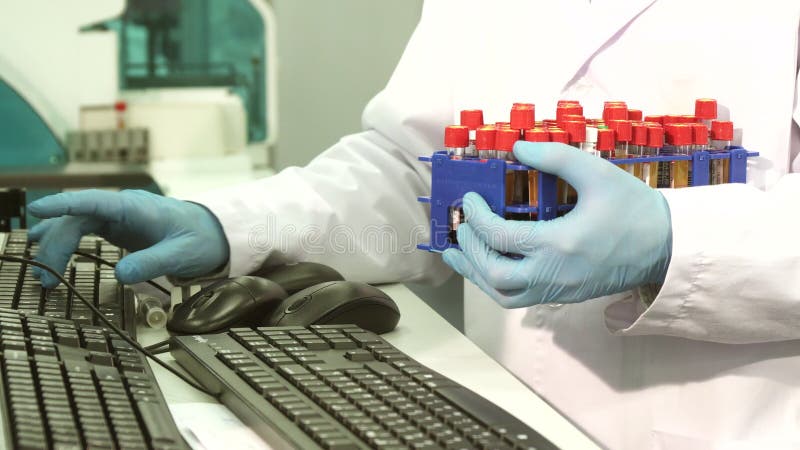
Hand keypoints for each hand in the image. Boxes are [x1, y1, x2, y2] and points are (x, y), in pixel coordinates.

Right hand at [28, 189, 228, 287]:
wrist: (214, 233)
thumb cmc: (200, 239)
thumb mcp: (182, 254)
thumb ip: (153, 262)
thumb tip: (120, 275)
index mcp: (135, 207)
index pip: (93, 201)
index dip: (64, 204)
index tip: (38, 209)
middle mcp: (120, 207)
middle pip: (77, 219)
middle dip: (56, 245)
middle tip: (46, 278)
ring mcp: (116, 217)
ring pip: (75, 224)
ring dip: (56, 246)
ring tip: (41, 275)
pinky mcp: (116, 228)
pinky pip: (82, 231)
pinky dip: (64, 243)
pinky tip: (46, 252)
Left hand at [442, 141, 671, 306]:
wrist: (669, 247)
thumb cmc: (635, 209)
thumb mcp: (597, 173)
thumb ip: (555, 157)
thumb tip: (516, 147)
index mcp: (559, 245)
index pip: (500, 237)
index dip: (476, 217)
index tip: (469, 199)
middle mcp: (554, 275)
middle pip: (494, 274)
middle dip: (471, 249)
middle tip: (463, 226)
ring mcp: (559, 290)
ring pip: (503, 295)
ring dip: (476, 274)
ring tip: (458, 254)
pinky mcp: (564, 296)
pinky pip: (519, 299)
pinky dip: (496, 284)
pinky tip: (488, 266)